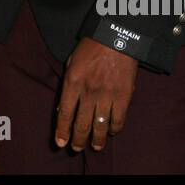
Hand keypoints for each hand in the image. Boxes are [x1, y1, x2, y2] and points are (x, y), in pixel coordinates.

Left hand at [55, 37, 137, 151]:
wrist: (117, 36)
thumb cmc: (91, 48)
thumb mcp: (71, 63)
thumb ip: (66, 86)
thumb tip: (61, 109)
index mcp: (73, 81)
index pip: (64, 113)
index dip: (62, 130)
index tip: (60, 142)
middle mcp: (89, 91)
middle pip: (81, 124)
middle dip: (78, 140)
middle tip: (76, 148)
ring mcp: (107, 95)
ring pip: (100, 126)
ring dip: (96, 140)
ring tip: (94, 146)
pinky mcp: (124, 96)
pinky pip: (118, 120)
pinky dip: (113, 129)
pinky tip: (110, 131)